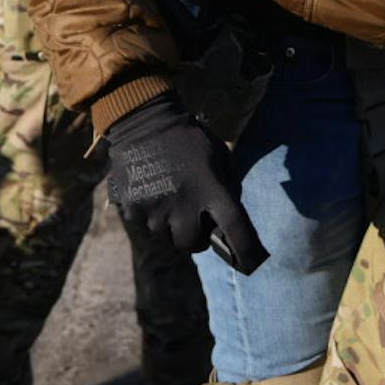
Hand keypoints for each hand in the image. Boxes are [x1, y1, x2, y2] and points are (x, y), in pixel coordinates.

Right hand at [104, 94, 267, 273]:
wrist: (144, 121)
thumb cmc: (189, 139)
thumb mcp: (220, 155)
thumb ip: (228, 188)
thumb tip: (229, 222)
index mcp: (211, 188)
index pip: (235, 228)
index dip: (246, 251)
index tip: (251, 264)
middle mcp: (184, 204)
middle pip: (193, 244)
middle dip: (197, 237)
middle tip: (196, 218)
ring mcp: (156, 209)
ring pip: (168, 236)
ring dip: (173, 224)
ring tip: (172, 195)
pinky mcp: (133, 210)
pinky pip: (147, 225)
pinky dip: (152, 215)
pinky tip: (154, 191)